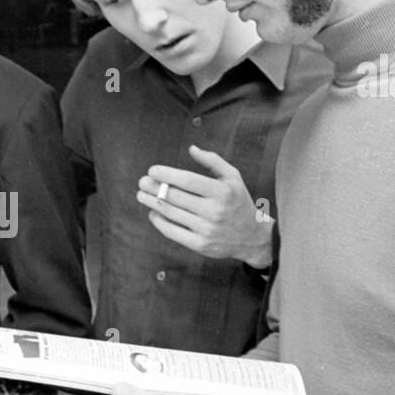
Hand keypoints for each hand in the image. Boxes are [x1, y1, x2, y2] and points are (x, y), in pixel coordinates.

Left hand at [136, 146, 272, 267]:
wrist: (252, 237)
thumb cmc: (238, 201)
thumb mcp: (233, 178)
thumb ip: (213, 161)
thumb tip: (192, 148)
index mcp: (222, 191)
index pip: (188, 180)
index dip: (167, 174)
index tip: (152, 170)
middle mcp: (214, 211)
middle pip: (176, 197)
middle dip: (154, 188)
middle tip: (142, 182)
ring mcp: (207, 229)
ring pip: (171, 213)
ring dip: (152, 203)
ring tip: (142, 195)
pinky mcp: (200, 245)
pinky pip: (173, 232)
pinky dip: (159, 221)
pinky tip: (153, 212)